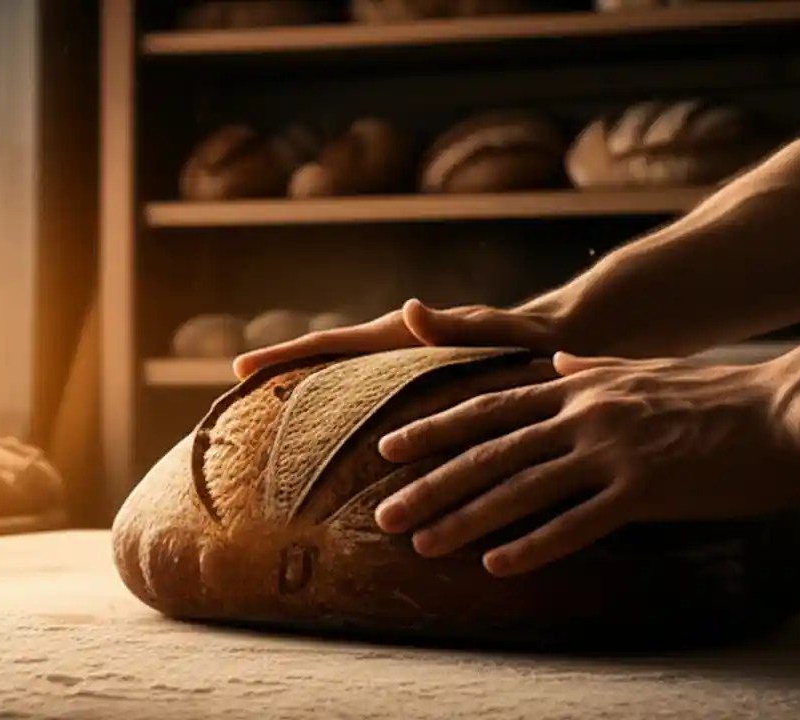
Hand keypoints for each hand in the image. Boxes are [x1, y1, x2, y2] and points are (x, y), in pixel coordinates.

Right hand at [232, 298, 564, 379]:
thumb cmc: (534, 337)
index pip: (332, 344)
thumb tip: (410, 309)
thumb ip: (452, 326)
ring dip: (306, 385)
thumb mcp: (497, 332)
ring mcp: (407, 363)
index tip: (240, 367)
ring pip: (344, 375)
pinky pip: (370, 393)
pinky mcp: (422, 381)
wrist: (563, 340)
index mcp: (405, 336)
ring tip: (265, 407)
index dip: (285, 355)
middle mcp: (398, 345)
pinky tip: (328, 432)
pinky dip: (341, 403)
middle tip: (236, 382)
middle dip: (282, 365)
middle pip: (326, 355)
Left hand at [373, 352, 799, 577]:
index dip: (433, 429)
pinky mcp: (644, 490)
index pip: (486, 409)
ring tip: (421, 545)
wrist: (780, 409)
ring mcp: (610, 453)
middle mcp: (581, 417)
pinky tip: (496, 567)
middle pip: (488, 453)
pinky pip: (577, 524)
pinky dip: (533, 546)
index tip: (387, 448)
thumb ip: (589, 369)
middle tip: (383, 513)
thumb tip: (556, 364)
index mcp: (574, 389)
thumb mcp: (638, 370)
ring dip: (465, 520)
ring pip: (520, 490)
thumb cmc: (710, 394)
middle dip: (430, 484)